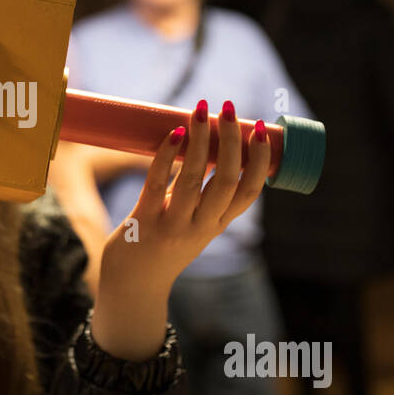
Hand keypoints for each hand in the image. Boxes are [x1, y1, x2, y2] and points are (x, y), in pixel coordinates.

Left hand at [91, 100, 271, 360]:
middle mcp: (200, 226)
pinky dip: (165, 156)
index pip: (248, 192)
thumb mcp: (195, 222)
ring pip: (192, 180)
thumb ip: (204, 193)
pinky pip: (156, 184)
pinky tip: (173, 133)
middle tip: (229, 108)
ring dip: (199, 141)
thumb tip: (211, 143)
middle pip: (225, 181)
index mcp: (218, 224)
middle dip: (231, 142)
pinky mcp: (143, 222)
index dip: (258, 160)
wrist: (133, 286)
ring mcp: (172, 226)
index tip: (261, 130)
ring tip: (201, 110)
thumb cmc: (165, 244)